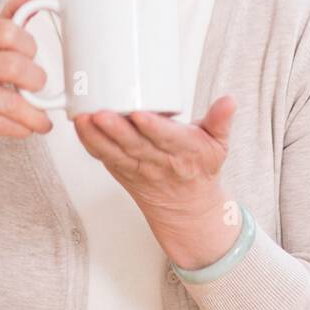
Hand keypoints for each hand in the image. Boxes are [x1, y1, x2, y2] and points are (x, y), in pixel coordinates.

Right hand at [0, 0, 53, 166]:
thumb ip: (13, 19)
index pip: (8, 31)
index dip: (30, 47)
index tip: (31, 59)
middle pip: (13, 65)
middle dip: (36, 80)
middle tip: (38, 88)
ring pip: (10, 101)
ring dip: (34, 113)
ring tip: (40, 116)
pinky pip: (1, 123)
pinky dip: (22, 128)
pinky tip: (27, 128)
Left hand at [73, 96, 239, 264]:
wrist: (187, 208)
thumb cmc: (199, 170)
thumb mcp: (218, 145)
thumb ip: (220, 120)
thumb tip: (229, 101)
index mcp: (183, 151)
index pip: (166, 139)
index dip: (152, 128)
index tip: (139, 115)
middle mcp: (157, 161)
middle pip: (133, 145)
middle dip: (115, 130)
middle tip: (101, 114)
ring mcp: (136, 167)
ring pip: (114, 152)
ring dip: (96, 136)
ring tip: (83, 118)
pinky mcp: (121, 169)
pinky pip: (103, 157)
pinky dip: (89, 143)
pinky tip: (80, 126)